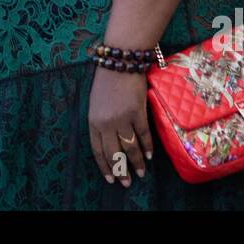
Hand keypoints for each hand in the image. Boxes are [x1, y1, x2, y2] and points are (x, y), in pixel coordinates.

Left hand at [88, 66, 153, 187]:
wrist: (120, 61)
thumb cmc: (106, 80)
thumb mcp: (96, 103)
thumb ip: (100, 122)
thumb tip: (110, 140)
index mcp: (93, 121)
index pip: (97, 150)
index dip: (104, 166)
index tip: (110, 178)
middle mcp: (106, 123)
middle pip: (113, 153)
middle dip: (120, 170)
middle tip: (126, 182)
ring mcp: (122, 118)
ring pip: (130, 148)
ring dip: (136, 162)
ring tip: (141, 173)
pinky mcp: (137, 112)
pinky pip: (143, 135)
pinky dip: (147, 147)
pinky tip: (150, 155)